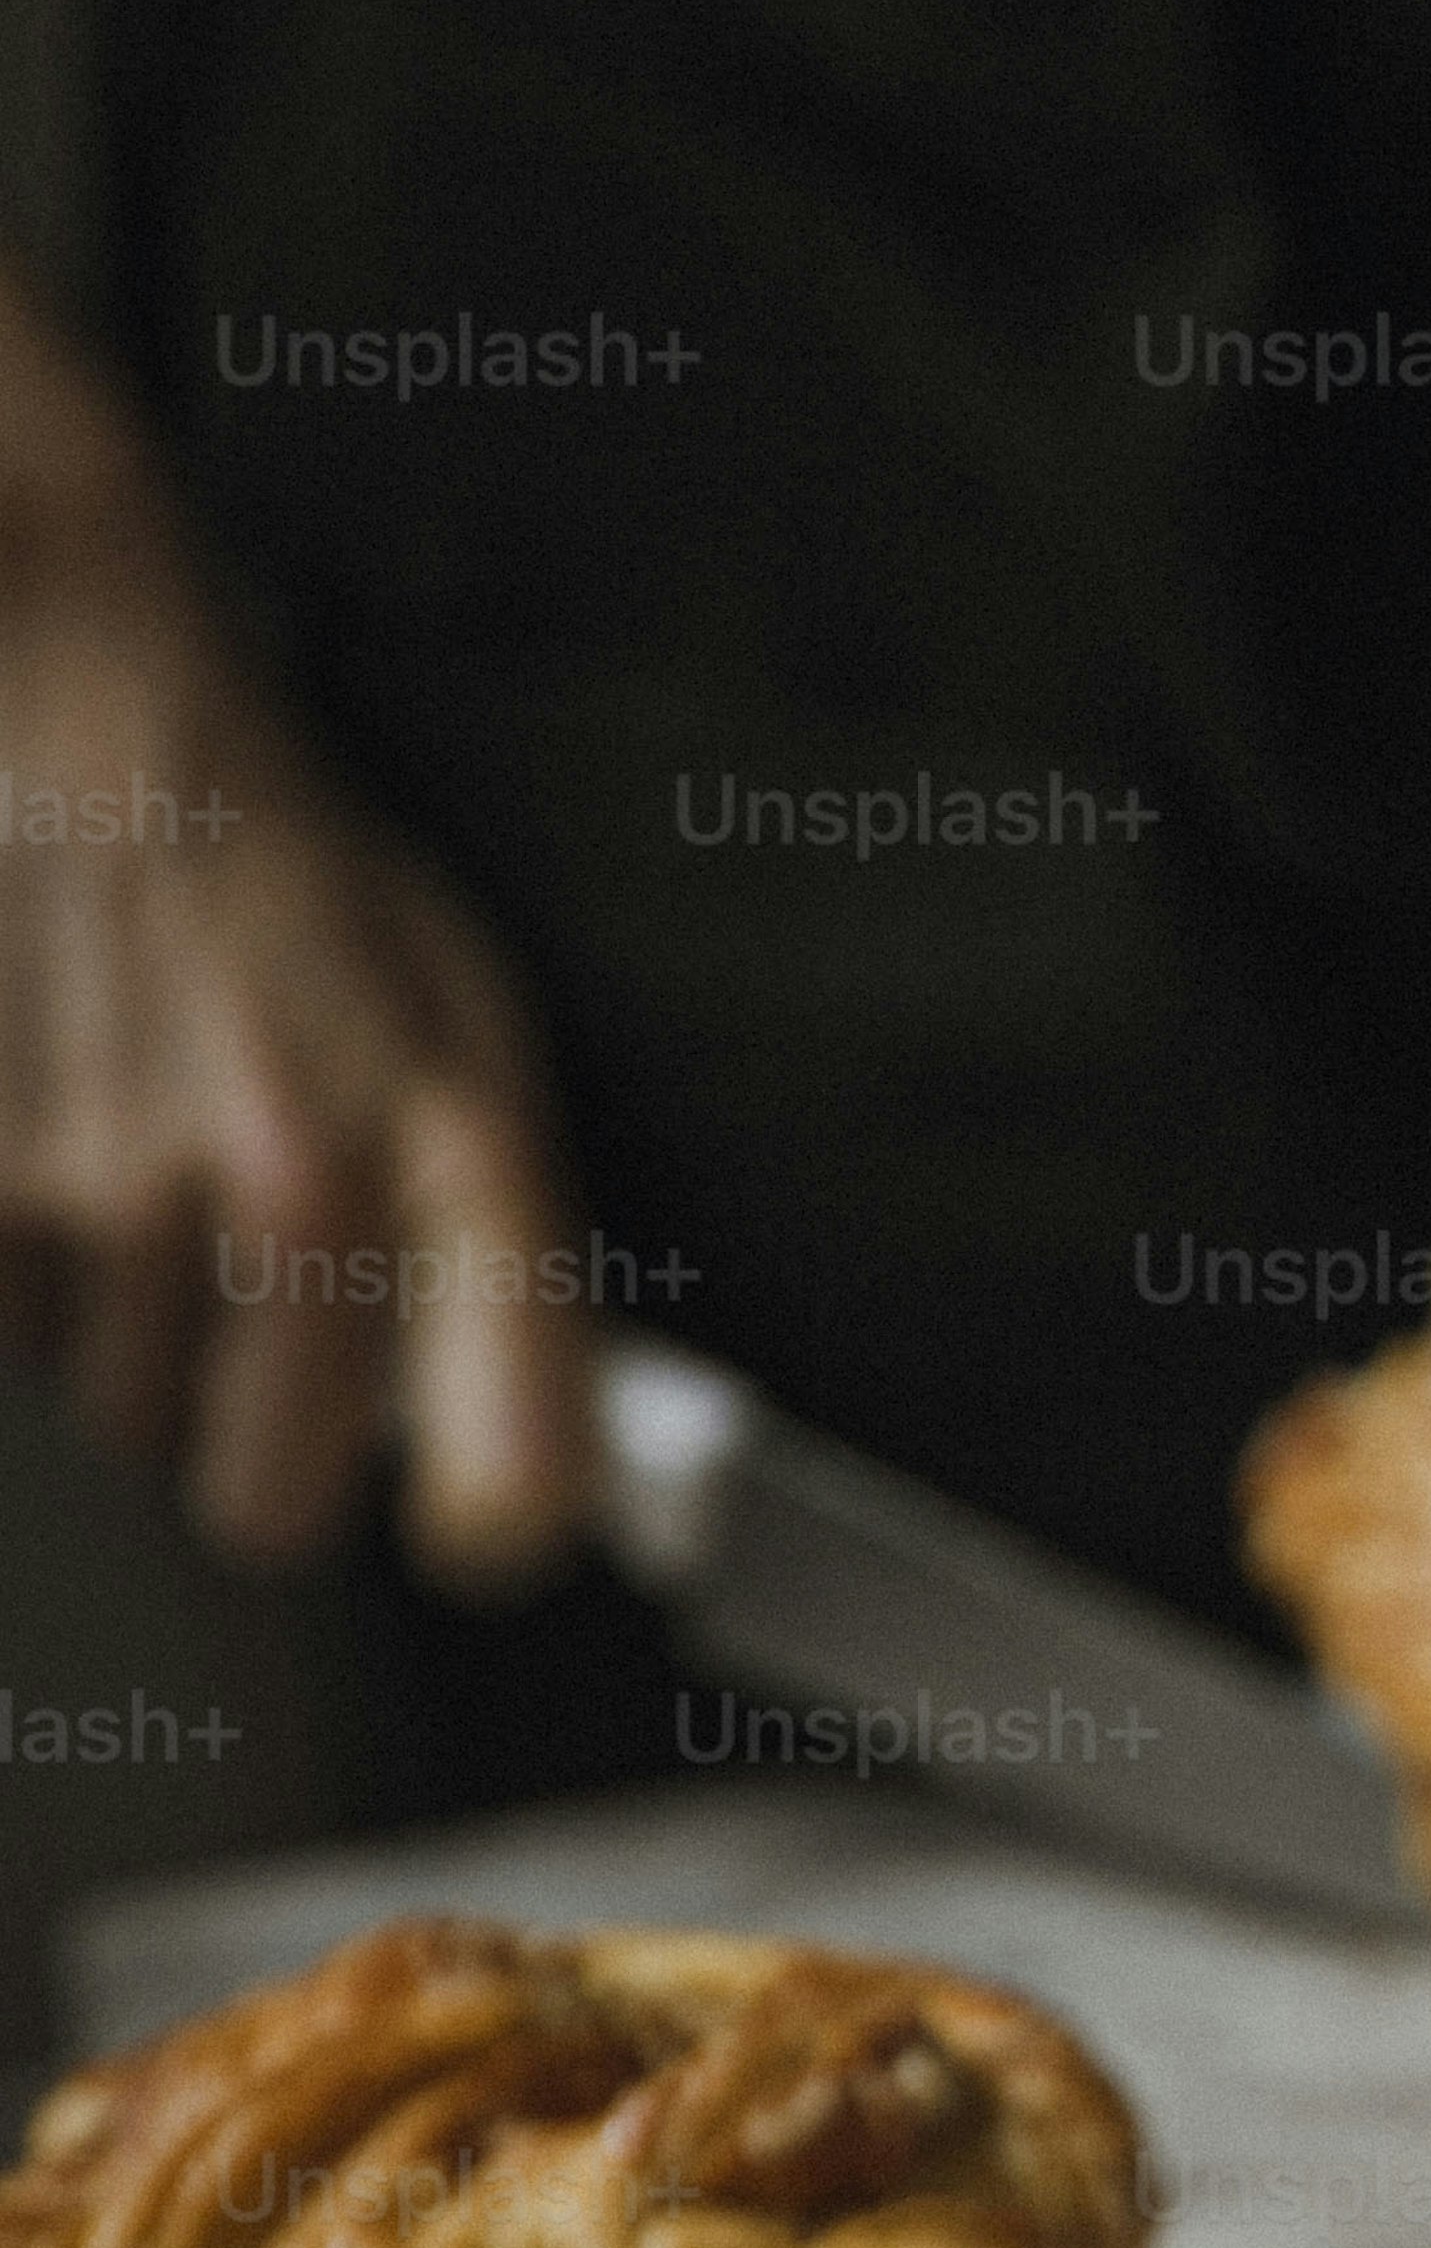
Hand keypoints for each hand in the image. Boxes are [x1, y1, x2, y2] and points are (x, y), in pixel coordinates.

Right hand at [0, 454, 593, 1580]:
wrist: (92, 717)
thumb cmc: (287, 890)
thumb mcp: (464, 1026)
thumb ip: (510, 1248)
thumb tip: (559, 1462)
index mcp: (453, 1152)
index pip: (514, 1456)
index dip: (496, 1520)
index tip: (478, 1529)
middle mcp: (291, 1182)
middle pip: (261, 1498)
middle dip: (246, 1438)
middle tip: (240, 1312)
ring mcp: (112, 1187)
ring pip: (114, 1410)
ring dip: (122, 1325)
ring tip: (135, 1163)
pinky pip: (4, 1333)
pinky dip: (20, 1267)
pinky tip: (50, 1141)